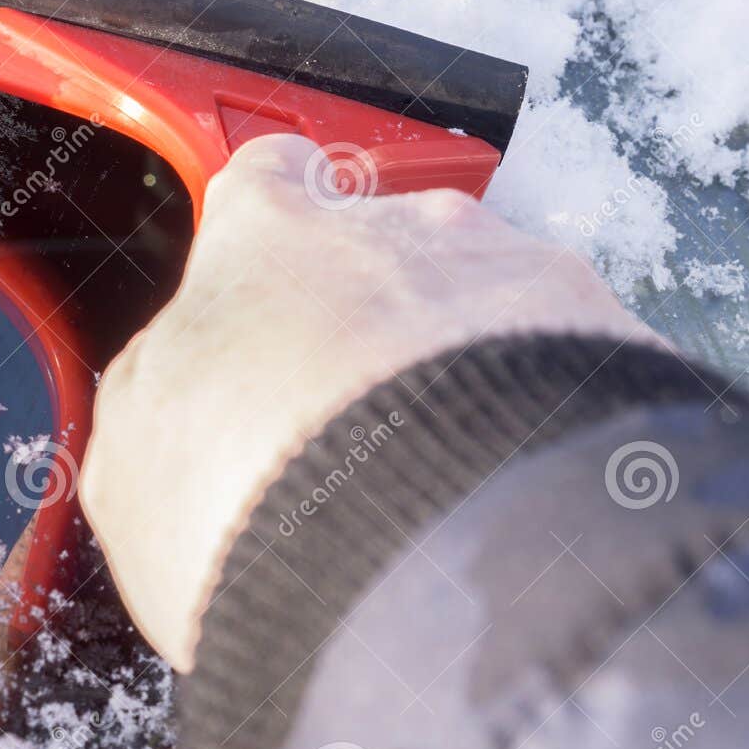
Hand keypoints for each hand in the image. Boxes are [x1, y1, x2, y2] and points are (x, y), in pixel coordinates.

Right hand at [78, 132, 663, 669]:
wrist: (427, 570)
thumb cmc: (267, 506)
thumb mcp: (132, 456)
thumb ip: (160, 388)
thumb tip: (175, 389)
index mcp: (271, 237)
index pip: (265, 178)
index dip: (265, 229)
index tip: (265, 277)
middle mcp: (407, 230)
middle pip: (391, 246)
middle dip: (380, 321)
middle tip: (357, 430)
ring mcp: (521, 277)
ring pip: (491, 303)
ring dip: (471, 372)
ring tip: (445, 483)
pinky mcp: (615, 342)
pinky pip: (575, 367)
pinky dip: (549, 420)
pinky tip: (513, 497)